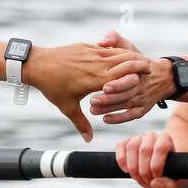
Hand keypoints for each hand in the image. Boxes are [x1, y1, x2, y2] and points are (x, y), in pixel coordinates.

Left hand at [29, 42, 149, 140]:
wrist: (37, 64)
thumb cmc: (52, 87)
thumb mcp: (67, 106)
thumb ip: (81, 122)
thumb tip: (88, 140)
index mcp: (96, 80)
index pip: (123, 76)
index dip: (136, 76)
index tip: (147, 77)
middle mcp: (97, 65)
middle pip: (125, 62)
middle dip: (138, 63)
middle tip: (150, 66)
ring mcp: (91, 53)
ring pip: (116, 53)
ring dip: (129, 55)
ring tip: (140, 58)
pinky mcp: (86, 47)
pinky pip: (106, 48)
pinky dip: (116, 50)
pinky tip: (120, 53)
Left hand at [88, 31, 173, 123]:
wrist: (165, 77)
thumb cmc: (138, 60)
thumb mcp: (129, 46)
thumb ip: (115, 39)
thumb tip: (102, 40)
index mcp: (137, 68)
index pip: (128, 76)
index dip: (117, 83)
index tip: (103, 86)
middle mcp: (140, 84)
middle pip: (126, 92)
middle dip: (110, 97)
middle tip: (93, 100)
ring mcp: (142, 98)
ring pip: (126, 104)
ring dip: (109, 108)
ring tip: (92, 109)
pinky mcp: (142, 109)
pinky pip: (131, 116)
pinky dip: (119, 118)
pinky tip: (105, 119)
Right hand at [115, 131, 179, 187]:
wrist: (163, 171)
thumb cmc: (171, 176)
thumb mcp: (176, 184)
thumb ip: (169, 185)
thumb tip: (154, 182)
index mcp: (167, 140)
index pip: (160, 148)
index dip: (156, 165)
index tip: (156, 177)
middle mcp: (152, 136)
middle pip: (145, 150)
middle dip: (144, 170)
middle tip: (148, 182)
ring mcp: (138, 137)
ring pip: (131, 147)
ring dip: (132, 167)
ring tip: (138, 178)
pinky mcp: (126, 141)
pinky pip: (120, 146)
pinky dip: (121, 160)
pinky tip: (126, 170)